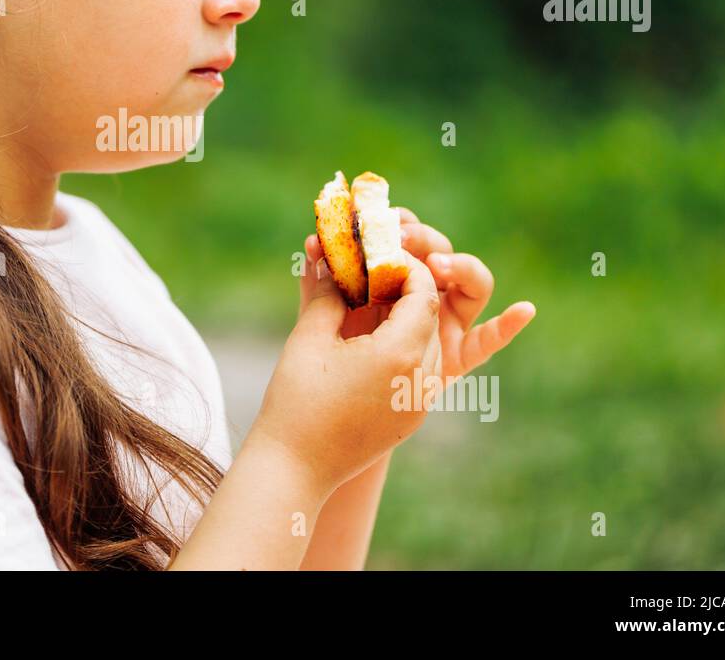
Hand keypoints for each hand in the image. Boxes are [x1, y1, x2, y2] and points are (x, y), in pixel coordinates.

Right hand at [254, 246, 441, 492]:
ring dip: (407, 319)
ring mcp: (420, 402)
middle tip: (374, 273)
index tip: (379, 257)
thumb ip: (331, 292)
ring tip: (371, 304)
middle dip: (406, 290)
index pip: (422, 293)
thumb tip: (336, 263)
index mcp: (401, 352)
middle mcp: (421, 378)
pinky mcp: (411, 419)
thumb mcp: (310, 335)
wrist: (295, 467)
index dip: (404, 268)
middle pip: (429, 317)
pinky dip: (403, 347)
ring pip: (428, 344)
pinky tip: (371, 341)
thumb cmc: (297, 399)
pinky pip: (419, 371)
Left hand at [300, 213, 534, 385]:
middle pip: (440, 250)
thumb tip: (311, 243)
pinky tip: (525, 310)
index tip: (382, 220)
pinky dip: (509, 324)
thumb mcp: (318, 318)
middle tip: (403, 241)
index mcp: (393, 273)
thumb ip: (318, 283)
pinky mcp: (460, 353)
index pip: (405, 235)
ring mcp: (447, 319)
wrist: (339, 413)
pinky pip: (489, 339)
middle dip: (425, 239)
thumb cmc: (327, 359)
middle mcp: (426, 290)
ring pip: (471, 282)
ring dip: (461, 266)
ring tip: (440, 266)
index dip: (398, 223)